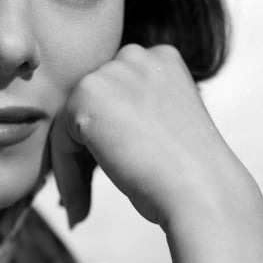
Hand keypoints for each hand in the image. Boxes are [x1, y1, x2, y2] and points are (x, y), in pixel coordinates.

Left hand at [49, 43, 246, 229]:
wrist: (202, 191)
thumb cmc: (190, 174)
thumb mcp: (165, 127)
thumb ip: (133, 116)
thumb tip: (93, 132)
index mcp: (162, 60)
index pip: (116, 95)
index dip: (107, 138)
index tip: (103, 175)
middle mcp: (137, 56)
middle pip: (91, 105)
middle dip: (85, 149)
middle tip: (85, 194)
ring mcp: (112, 72)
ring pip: (71, 122)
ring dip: (72, 165)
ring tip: (77, 205)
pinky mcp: (87, 96)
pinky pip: (60, 139)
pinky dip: (65, 174)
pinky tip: (75, 205)